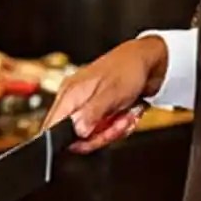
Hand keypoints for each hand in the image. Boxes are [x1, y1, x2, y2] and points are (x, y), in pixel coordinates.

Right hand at [42, 37, 166, 152]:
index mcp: (70, 94)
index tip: (89, 140)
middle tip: (118, 124)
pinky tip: (127, 115)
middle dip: (101, 135)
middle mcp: (75, 101)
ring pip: (93, 135)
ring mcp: (87, 106)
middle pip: (76, 136)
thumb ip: (91, 113)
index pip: (52, 125)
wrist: (148, 61)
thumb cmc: (128, 69)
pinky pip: (104, 130)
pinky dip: (118, 126)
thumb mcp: (111, 93)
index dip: (69, 139)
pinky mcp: (99, 111)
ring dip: (113, 130)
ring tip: (125, 116)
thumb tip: (78, 132)